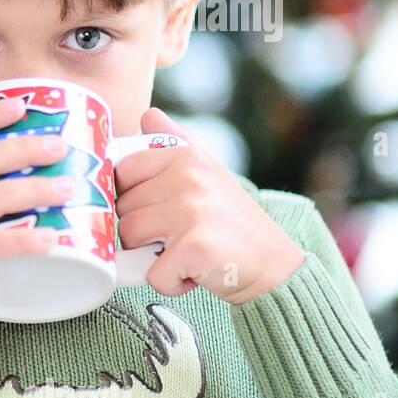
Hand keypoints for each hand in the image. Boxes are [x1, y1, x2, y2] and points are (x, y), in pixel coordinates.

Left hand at [115, 107, 305, 303]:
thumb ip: (176, 142)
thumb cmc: (231, 221)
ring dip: (149, 255)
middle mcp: (187, 177)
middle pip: (122, 208)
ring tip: (182, 251)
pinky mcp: (193, 247)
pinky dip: (168, 282)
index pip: (122, 171)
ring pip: (129, 237)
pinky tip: (193, 272)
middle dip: (140, 230)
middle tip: (176, 235)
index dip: (130, 197)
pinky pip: (150, 272)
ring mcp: (190, 211)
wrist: (274, 266)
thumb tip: (148, 115)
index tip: (156, 209)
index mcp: (185, 156)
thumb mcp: (208, 171)